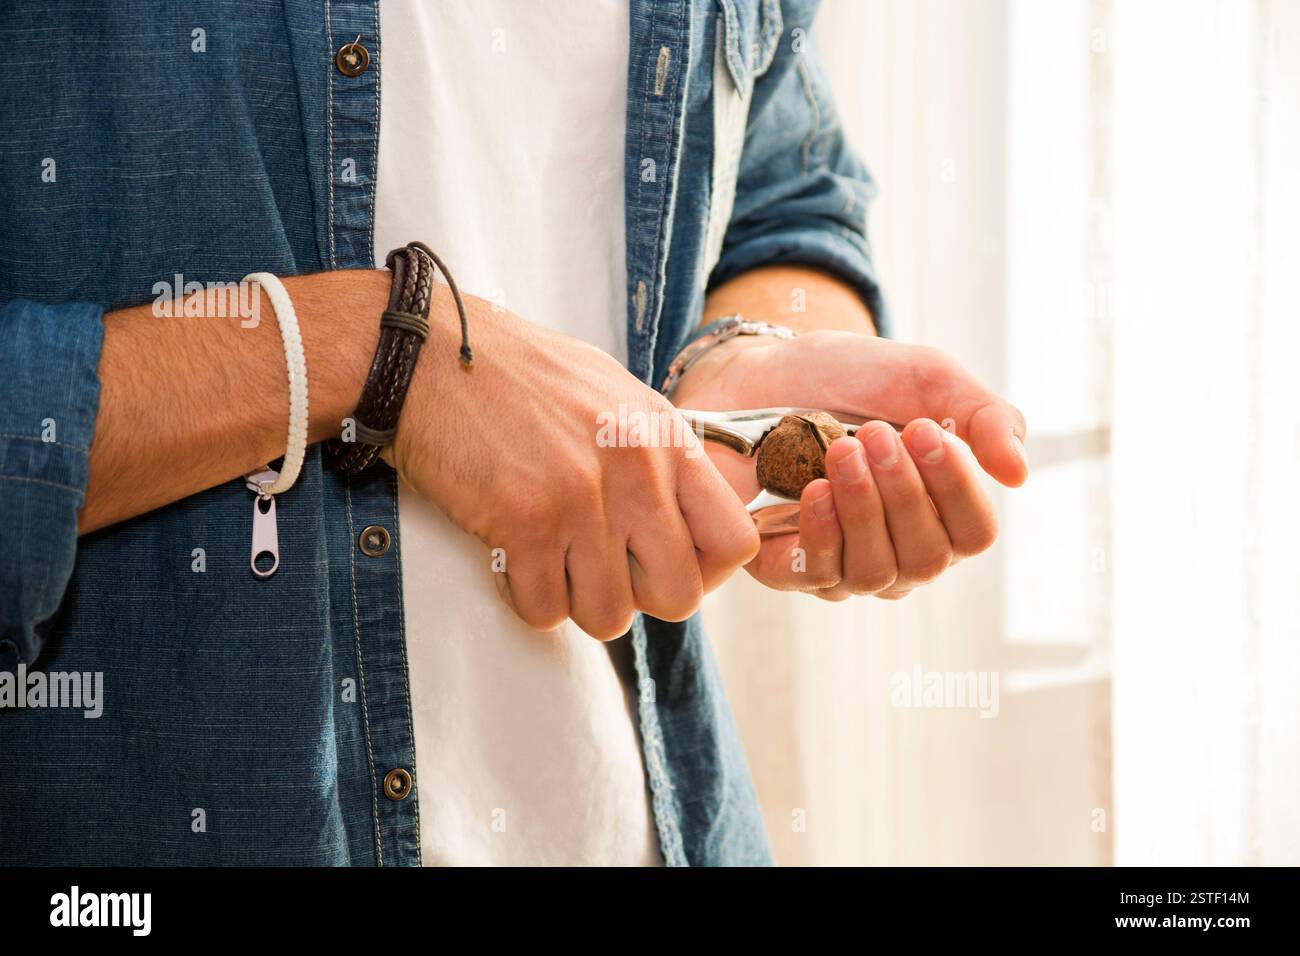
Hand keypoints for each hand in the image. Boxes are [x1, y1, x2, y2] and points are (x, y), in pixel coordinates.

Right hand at [385, 295, 759, 636]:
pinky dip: (526, 597)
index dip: (704, 571)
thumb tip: (687, 524)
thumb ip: (659, 458)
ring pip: (608, 616)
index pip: (734, 542)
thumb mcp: (616, 397)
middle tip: (600, 568)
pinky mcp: (522, 523)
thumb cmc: (521, 376)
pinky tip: (513, 556)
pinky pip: (544, 611)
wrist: (434, 354)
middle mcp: (636, 471)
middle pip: (677, 596)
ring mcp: (582, 499)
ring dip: (576, 601)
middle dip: (638, 598)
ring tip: (550, 559)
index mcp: (666, 439)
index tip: (664, 563)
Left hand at [670, 330, 1026, 600]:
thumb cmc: (852, 381)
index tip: (926, 430)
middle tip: (874, 432)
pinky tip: (814, 489)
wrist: (764, 372)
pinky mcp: (787, 569)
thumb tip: (1018, 474)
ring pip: (874, 571)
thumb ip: (984, 418)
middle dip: (903, 494)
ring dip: (862, 508)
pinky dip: (821, 533)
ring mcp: (844, 567)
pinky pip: (816, 576)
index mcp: (942, 515)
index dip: (957, 489)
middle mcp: (899, 554)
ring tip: (841, 451)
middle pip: (926, 559)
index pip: (973, 534)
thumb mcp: (927, 379)